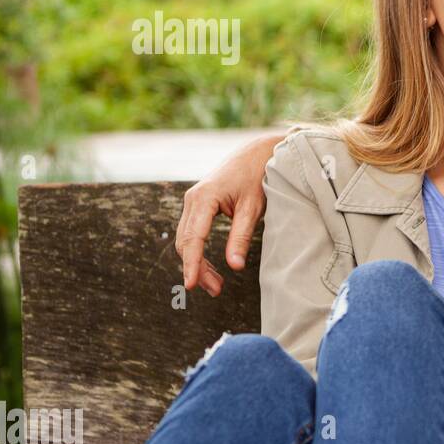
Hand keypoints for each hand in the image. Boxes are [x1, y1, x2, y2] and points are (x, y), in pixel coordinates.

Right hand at [176, 132, 283, 295]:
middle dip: (197, 268)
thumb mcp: (252, 209)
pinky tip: (211, 268)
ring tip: (216, 285)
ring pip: (186, 240)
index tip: (191, 285)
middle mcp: (192, 199)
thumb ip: (241, 237)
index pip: (193, 238)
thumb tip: (235, 266)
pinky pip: (192, 233)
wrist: (256, 153)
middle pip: (185, 242)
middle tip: (215, 290)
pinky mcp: (198, 205)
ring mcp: (193, 202)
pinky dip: (198, 252)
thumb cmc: (257, 178)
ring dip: (197, 263)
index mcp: (204, 198)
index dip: (192, 264)